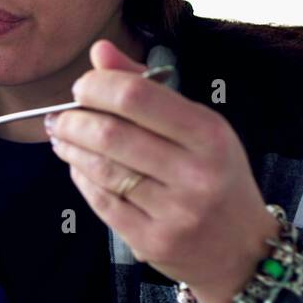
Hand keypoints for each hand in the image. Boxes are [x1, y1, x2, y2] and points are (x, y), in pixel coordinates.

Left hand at [45, 39, 277, 302]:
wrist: (242, 250)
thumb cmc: (216, 176)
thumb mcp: (199, 127)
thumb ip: (147, 88)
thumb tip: (99, 52)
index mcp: (210, 135)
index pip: (138, 97)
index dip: (97, 86)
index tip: (82, 87)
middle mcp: (195, 174)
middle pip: (111, 135)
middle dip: (74, 120)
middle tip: (60, 116)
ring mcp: (174, 212)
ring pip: (102, 170)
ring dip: (71, 148)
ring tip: (62, 137)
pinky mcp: (152, 241)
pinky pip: (101, 202)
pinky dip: (81, 178)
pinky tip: (78, 166)